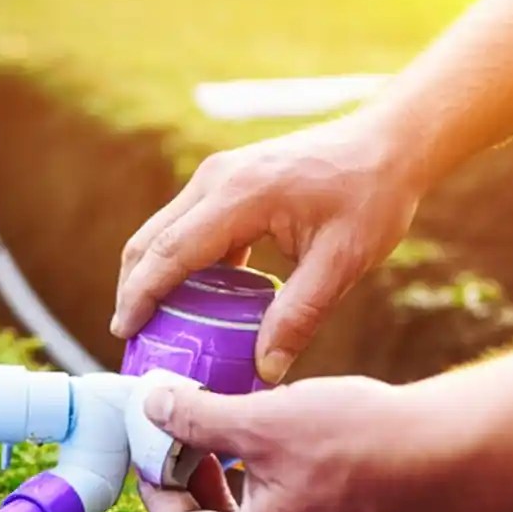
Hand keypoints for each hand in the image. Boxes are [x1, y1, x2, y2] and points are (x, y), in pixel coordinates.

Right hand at [112, 111, 425, 382]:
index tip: (124, 331)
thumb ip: (300, 315)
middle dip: (133, 290)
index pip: (170, 251)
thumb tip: (264, 369)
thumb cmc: (371, 195)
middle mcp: (217, 179)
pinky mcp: (226, 180)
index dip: (141, 294)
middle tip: (132, 338)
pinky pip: (185, 225)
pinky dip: (177, 262)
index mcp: (240, 195)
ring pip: (162, 231)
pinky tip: (192, 300)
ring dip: (151, 276)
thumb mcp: (343, 261)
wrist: (387, 142)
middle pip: (150, 239)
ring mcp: (218, 175)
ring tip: (154, 325)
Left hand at [136, 379, 490, 511]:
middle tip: (187, 442)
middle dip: (193, 488)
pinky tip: (284, 454)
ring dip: (234, 492)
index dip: (156, 484)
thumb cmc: (367, 439)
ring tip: (231, 441)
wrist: (468, 454)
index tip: (153, 444)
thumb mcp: (266, 420)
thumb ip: (198, 419)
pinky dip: (274, 499)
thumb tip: (152, 408)